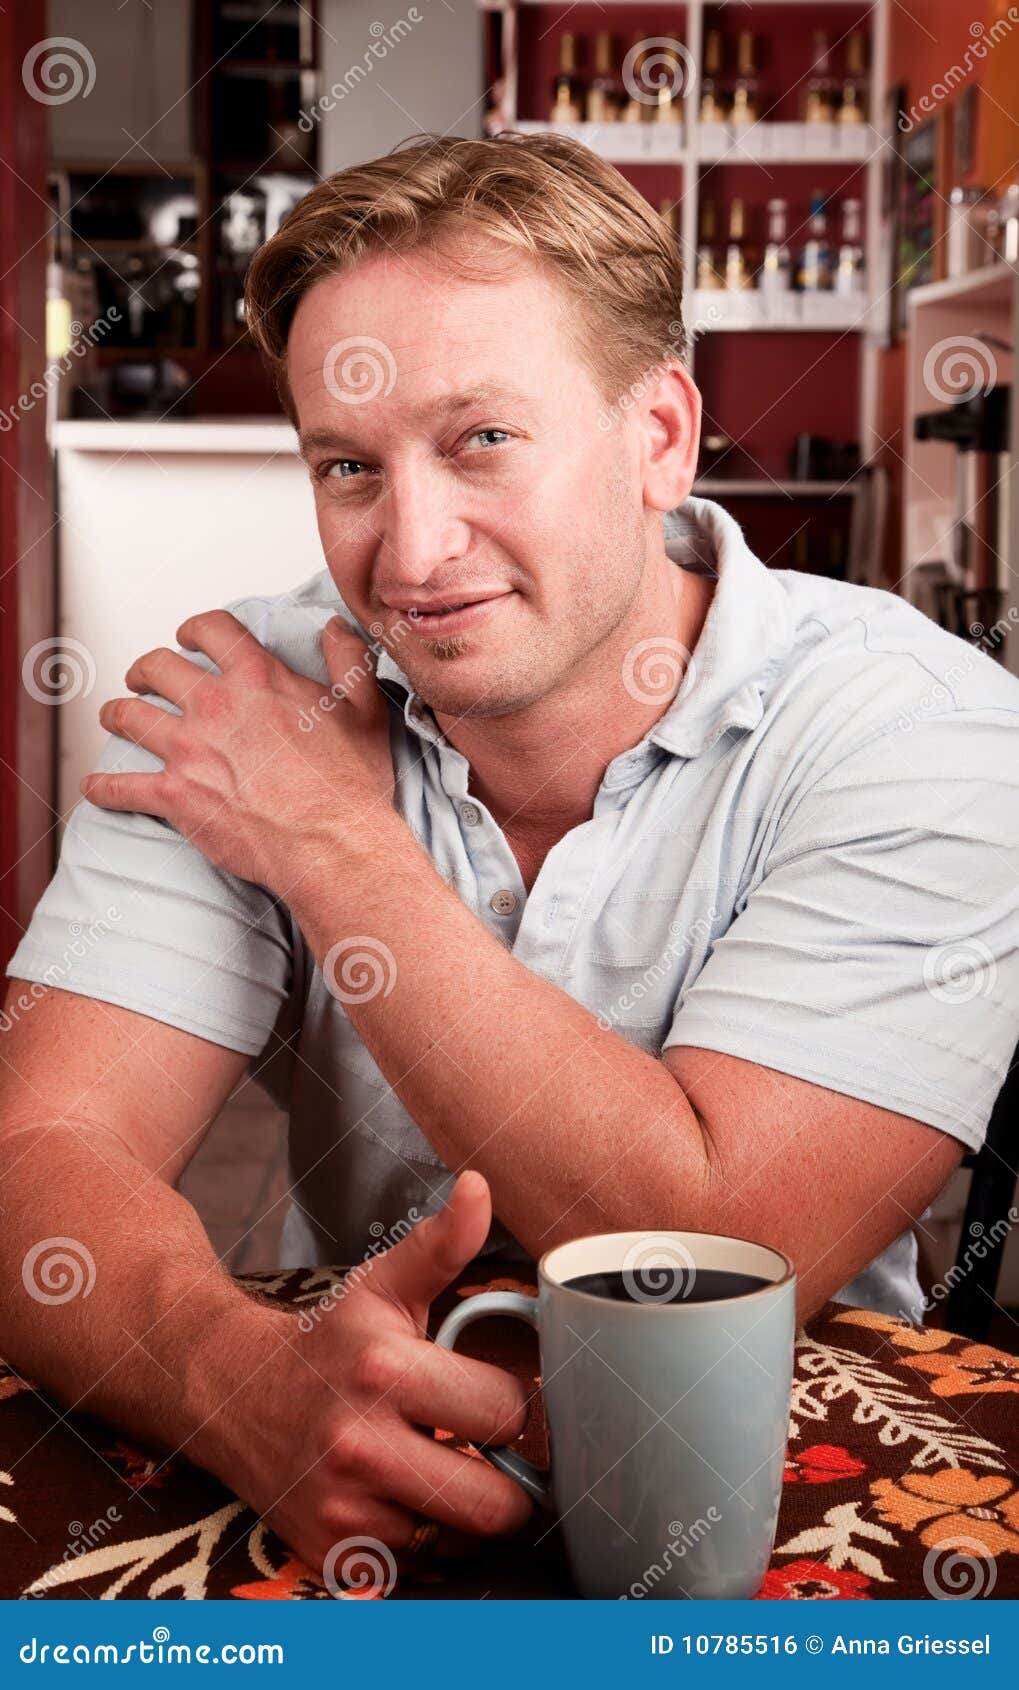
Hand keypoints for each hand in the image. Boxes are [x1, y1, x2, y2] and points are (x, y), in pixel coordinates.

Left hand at [82, 610, 394, 894]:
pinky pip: (119, 787)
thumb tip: (337, 630)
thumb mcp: (364, 711)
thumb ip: (348, 662)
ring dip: (117, 714)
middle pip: (157, 667)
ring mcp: (188, 750)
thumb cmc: (348, 787)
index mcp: (258, 680)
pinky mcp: (174, 796)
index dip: (195, 629)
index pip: (212, 631)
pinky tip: (96, 787)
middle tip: (144, 678)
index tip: (189, 637)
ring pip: (128, 716)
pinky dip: (102, 787)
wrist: (332, 844)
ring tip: (116, 717)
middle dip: (145, 669)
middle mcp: (215, 707)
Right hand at [206, 1172, 532, 1579]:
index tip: (491, 1402)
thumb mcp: (383, 1286)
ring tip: (441, 1475)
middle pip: (492, 1504)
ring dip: (461, 1517)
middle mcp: (360, 1443)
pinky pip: (413, 1569)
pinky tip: (404, 1504)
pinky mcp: (328, 1551)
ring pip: (455, 1542)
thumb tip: (479, 1186)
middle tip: (490, 1460)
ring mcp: (342, 1505)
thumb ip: (442, 1244)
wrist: (231, 1391)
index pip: (505, 1413)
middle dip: (505, 1484)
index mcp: (386, 1369)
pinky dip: (421, 1545)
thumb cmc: (326, 1340)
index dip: (509, 1408)